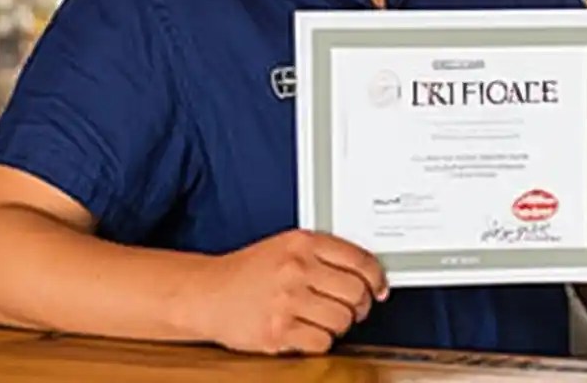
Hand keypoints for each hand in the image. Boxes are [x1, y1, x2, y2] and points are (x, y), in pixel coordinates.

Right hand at [202, 229, 388, 355]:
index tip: (379, 287)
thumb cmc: (247, 273)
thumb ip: (323, 255)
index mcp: (302, 243)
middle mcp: (296, 269)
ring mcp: (287, 301)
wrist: (207, 294)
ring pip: (343, 320)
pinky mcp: (278, 331)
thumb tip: (368, 273)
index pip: (360, 260)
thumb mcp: (285, 247)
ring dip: (339, 324)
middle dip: (360, 304)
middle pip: (356, 292)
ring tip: (323, 319)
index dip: (377, 277)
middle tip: (352, 307)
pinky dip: (320, 341)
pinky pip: (323, 342)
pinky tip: (306, 331)